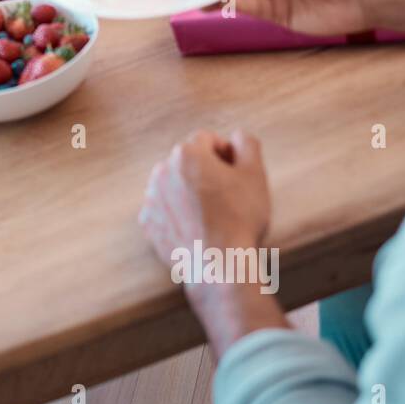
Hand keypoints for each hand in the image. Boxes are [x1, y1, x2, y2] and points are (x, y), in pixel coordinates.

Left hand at [139, 130, 270, 275]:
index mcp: (186, 154)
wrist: (219, 266)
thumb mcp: (255, 174)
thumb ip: (246, 144)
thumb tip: (236, 137)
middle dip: (207, 172)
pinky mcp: (148, 223)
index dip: (227, 155)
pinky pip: (166, 209)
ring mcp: (151, 198)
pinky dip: (180, 214)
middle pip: (189, 162)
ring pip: (176, 185)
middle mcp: (161, 171)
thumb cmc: (240, 218)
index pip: (208, 140)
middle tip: (229, 196)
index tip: (238, 176)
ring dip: (192, 192)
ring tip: (214, 214)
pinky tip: (199, 228)